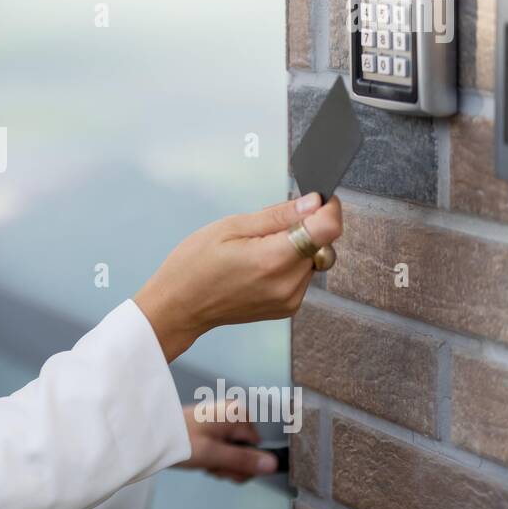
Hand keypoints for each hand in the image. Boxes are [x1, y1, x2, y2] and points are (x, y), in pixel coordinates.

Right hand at [134, 192, 342, 362]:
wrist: (179, 307)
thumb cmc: (193, 265)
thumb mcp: (230, 227)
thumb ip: (277, 215)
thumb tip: (313, 202)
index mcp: (273, 260)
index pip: (328, 229)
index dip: (327, 209)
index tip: (315, 200)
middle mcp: (288, 284)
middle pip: (322, 243)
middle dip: (304, 227)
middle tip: (266, 228)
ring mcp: (289, 300)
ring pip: (314, 259)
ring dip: (297, 247)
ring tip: (258, 249)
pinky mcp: (287, 308)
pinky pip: (302, 276)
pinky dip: (289, 264)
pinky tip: (260, 265)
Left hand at [174, 404, 277, 483]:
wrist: (152, 434)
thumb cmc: (180, 441)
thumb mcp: (214, 455)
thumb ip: (244, 461)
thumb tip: (272, 465)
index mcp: (238, 414)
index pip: (257, 449)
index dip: (242, 465)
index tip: (223, 468)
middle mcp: (233, 413)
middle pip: (246, 451)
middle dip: (229, 465)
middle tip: (210, 466)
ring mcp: (222, 419)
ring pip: (233, 452)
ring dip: (219, 463)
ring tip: (202, 461)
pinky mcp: (212, 426)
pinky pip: (222, 447)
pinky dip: (212, 457)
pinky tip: (199, 458)